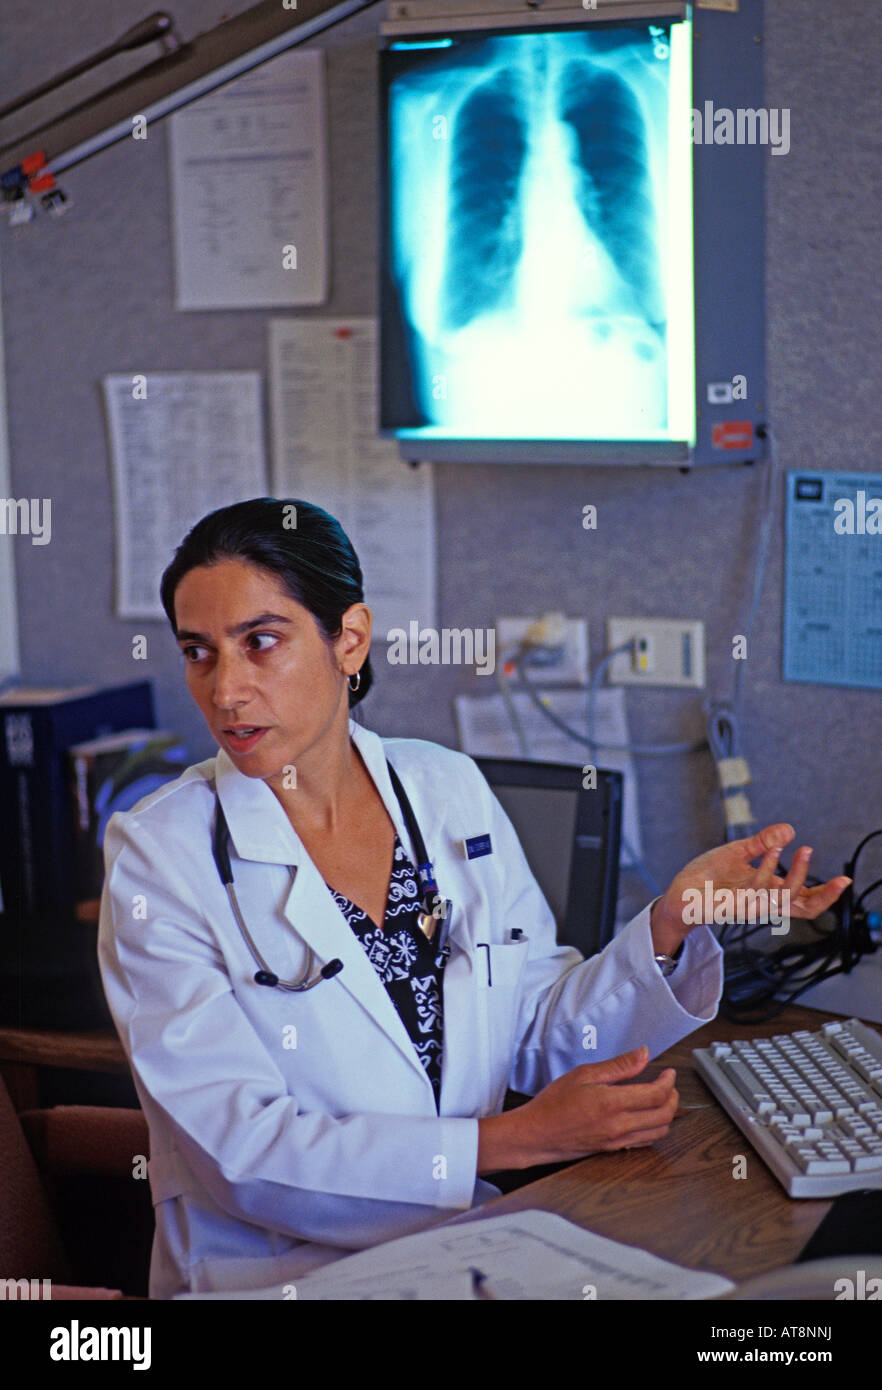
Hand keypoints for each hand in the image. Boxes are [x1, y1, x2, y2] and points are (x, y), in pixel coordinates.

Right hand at [508, 1047, 678, 1166]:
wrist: (536, 1134)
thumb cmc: (554, 1103)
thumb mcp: (583, 1074)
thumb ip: (618, 1065)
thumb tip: (643, 1054)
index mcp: (612, 1103)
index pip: (656, 1095)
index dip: (668, 1082)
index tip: (668, 1072)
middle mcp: (619, 1125)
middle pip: (664, 1115)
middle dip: (673, 1097)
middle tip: (668, 1084)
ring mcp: (617, 1141)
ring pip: (659, 1132)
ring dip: (666, 1114)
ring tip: (660, 1099)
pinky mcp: (613, 1150)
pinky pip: (645, 1142)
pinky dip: (654, 1129)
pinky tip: (646, 1116)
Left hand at [650, 822, 851, 955]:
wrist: (679, 893)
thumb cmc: (709, 877)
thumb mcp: (739, 854)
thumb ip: (763, 843)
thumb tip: (788, 829)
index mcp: (768, 894)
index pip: (805, 900)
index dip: (827, 895)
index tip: (844, 880)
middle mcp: (763, 903)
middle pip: (803, 908)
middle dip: (825, 895)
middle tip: (841, 879)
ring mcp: (749, 905)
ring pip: (783, 897)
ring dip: (797, 873)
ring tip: (802, 848)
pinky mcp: (732, 904)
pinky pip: (756, 888)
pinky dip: (767, 867)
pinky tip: (772, 849)